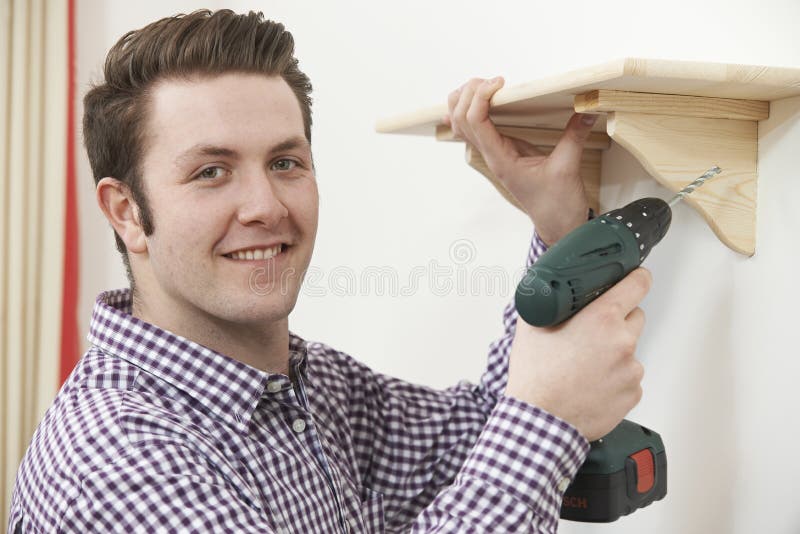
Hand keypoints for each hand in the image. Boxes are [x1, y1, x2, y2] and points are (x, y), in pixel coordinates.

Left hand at [444, 77, 597, 245]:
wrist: (558, 226)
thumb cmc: (558, 204)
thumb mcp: (567, 167)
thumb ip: (574, 136)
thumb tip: (586, 109)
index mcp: (500, 159)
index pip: (475, 122)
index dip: (481, 97)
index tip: (501, 83)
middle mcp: (491, 156)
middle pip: (460, 119)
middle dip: (469, 93)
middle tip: (494, 80)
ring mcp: (493, 155)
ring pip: (462, 125)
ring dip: (465, 101)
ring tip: (484, 85)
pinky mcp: (501, 154)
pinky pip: (476, 131)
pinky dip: (471, 113)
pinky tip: (478, 102)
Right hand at [504, 268, 651, 440]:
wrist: (540, 422)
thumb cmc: (536, 378)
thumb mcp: (532, 327)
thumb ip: (548, 302)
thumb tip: (548, 290)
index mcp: (601, 319)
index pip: (637, 284)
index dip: (636, 278)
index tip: (636, 278)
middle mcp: (622, 342)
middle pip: (635, 317)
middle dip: (617, 321)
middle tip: (591, 333)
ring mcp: (631, 370)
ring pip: (630, 349)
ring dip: (615, 352)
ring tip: (586, 366)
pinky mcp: (633, 393)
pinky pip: (629, 377)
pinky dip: (615, 378)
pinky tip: (592, 384)